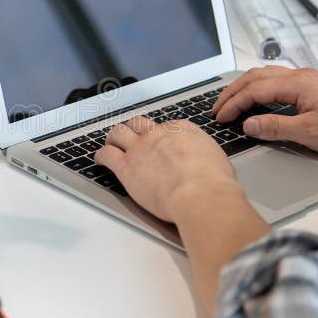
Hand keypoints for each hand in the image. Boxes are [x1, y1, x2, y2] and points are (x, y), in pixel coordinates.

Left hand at [95, 116, 242, 222]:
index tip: (159, 142)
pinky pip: (107, 154)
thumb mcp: (217, 160)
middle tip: (131, 137)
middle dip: (134, 129)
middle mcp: (158, 135)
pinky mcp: (126, 166)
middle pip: (139, 124)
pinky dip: (101, 155)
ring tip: (111, 144)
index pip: (166, 126)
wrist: (200, 193)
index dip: (161, 135)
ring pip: (119, 132)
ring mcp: (140, 148)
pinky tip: (100, 159)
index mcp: (182, 130)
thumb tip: (207, 163)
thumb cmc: (213, 182)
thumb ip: (205, 157)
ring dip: (114, 137)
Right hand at [213, 66, 317, 154]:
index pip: (253, 90)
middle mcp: (299, 76)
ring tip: (230, 102)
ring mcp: (305, 79)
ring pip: (265, 75)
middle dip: (232, 92)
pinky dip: (258, 88)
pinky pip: (276, 80)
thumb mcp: (309, 132)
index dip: (233, 104)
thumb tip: (247, 124)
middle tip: (217, 108)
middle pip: (255, 77)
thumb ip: (275, 127)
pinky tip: (256, 99)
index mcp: (296, 84)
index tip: (220, 117)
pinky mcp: (311, 85)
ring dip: (244, 87)